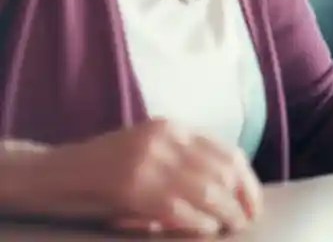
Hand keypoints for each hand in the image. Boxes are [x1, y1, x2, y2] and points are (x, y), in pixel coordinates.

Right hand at [18, 119, 261, 236]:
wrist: (52, 174)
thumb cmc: (103, 171)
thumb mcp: (150, 154)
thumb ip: (184, 164)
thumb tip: (229, 194)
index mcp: (172, 128)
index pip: (227, 152)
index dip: (247, 181)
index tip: (254, 204)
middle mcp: (165, 139)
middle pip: (222, 171)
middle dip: (240, 200)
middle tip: (244, 221)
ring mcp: (148, 161)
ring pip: (207, 190)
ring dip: (225, 213)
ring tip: (229, 227)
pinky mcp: (132, 187)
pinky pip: (180, 208)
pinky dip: (198, 222)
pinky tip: (205, 230)